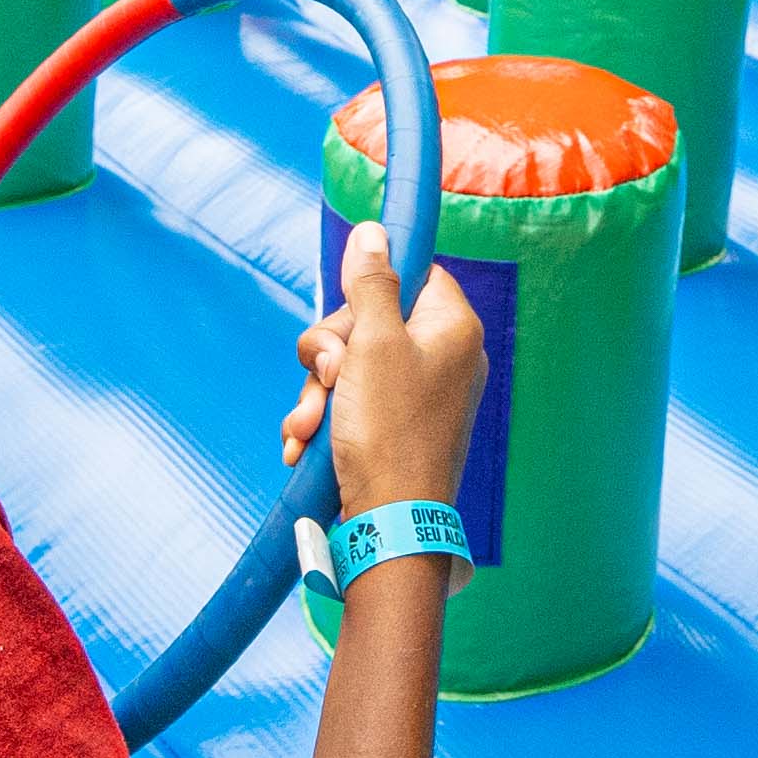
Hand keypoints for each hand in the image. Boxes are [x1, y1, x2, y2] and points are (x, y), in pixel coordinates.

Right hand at [276, 221, 488, 520]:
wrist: (389, 525)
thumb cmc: (388, 432)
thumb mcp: (372, 344)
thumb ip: (371, 285)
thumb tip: (374, 232)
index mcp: (452, 328)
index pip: (412, 274)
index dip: (368, 288)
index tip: (346, 312)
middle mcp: (442, 358)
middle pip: (368, 319)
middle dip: (328, 352)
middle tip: (328, 379)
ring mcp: (418, 396)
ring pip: (348, 365)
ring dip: (317, 393)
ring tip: (312, 426)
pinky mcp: (393, 428)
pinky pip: (348, 403)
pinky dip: (323, 420)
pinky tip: (305, 445)